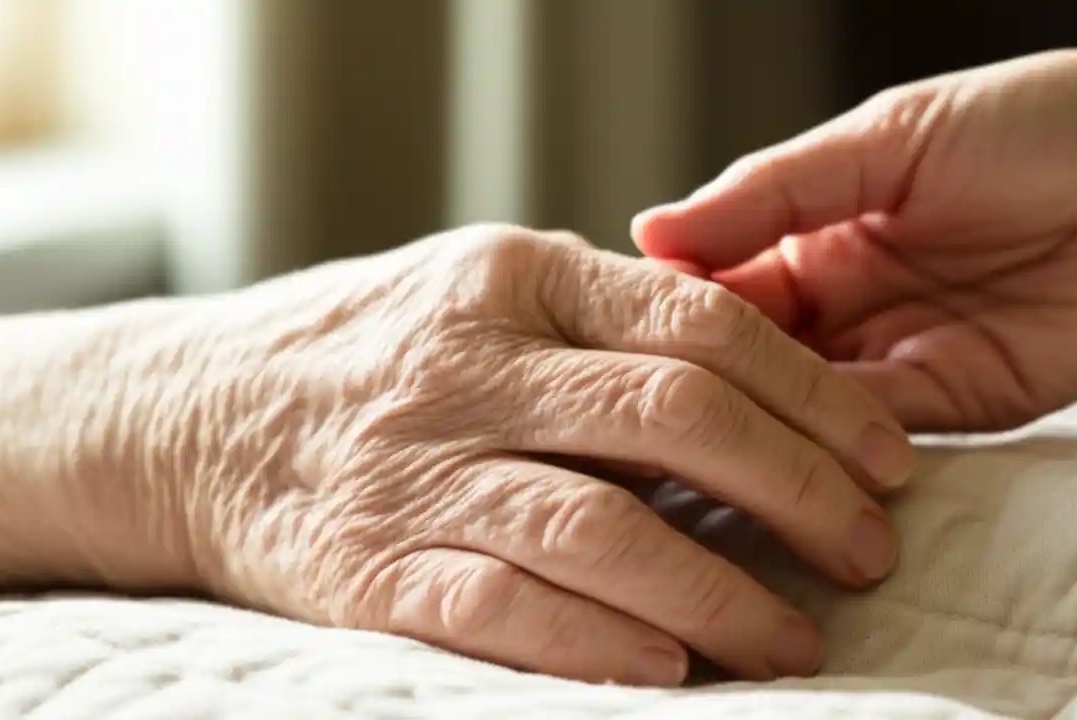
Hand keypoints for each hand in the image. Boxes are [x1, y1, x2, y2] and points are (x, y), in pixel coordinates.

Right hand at [0, 224, 913, 684]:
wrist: (193, 416)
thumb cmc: (369, 351)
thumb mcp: (482, 291)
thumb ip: (601, 321)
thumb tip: (758, 370)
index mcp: (514, 278)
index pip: (698, 322)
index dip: (811, 392)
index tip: (884, 454)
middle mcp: (470, 366)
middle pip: (671, 419)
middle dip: (794, 488)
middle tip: (867, 550)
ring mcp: (418, 468)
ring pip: (597, 527)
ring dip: (716, 591)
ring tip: (793, 639)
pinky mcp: (373, 567)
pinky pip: (502, 608)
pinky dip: (595, 642)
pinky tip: (671, 667)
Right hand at [634, 50, 1076, 429]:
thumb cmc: (1051, 125)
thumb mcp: (892, 134)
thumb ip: (775, 188)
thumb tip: (650, 228)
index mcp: (815, 221)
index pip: (714, 276)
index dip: (666, 305)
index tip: (611, 335)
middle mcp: (843, 295)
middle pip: (746, 351)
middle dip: (701, 377)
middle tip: (637, 407)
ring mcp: (893, 353)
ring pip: (798, 403)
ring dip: (756, 423)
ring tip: (690, 445)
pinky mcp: (952, 405)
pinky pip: (871, 433)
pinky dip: (827, 448)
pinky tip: (779, 455)